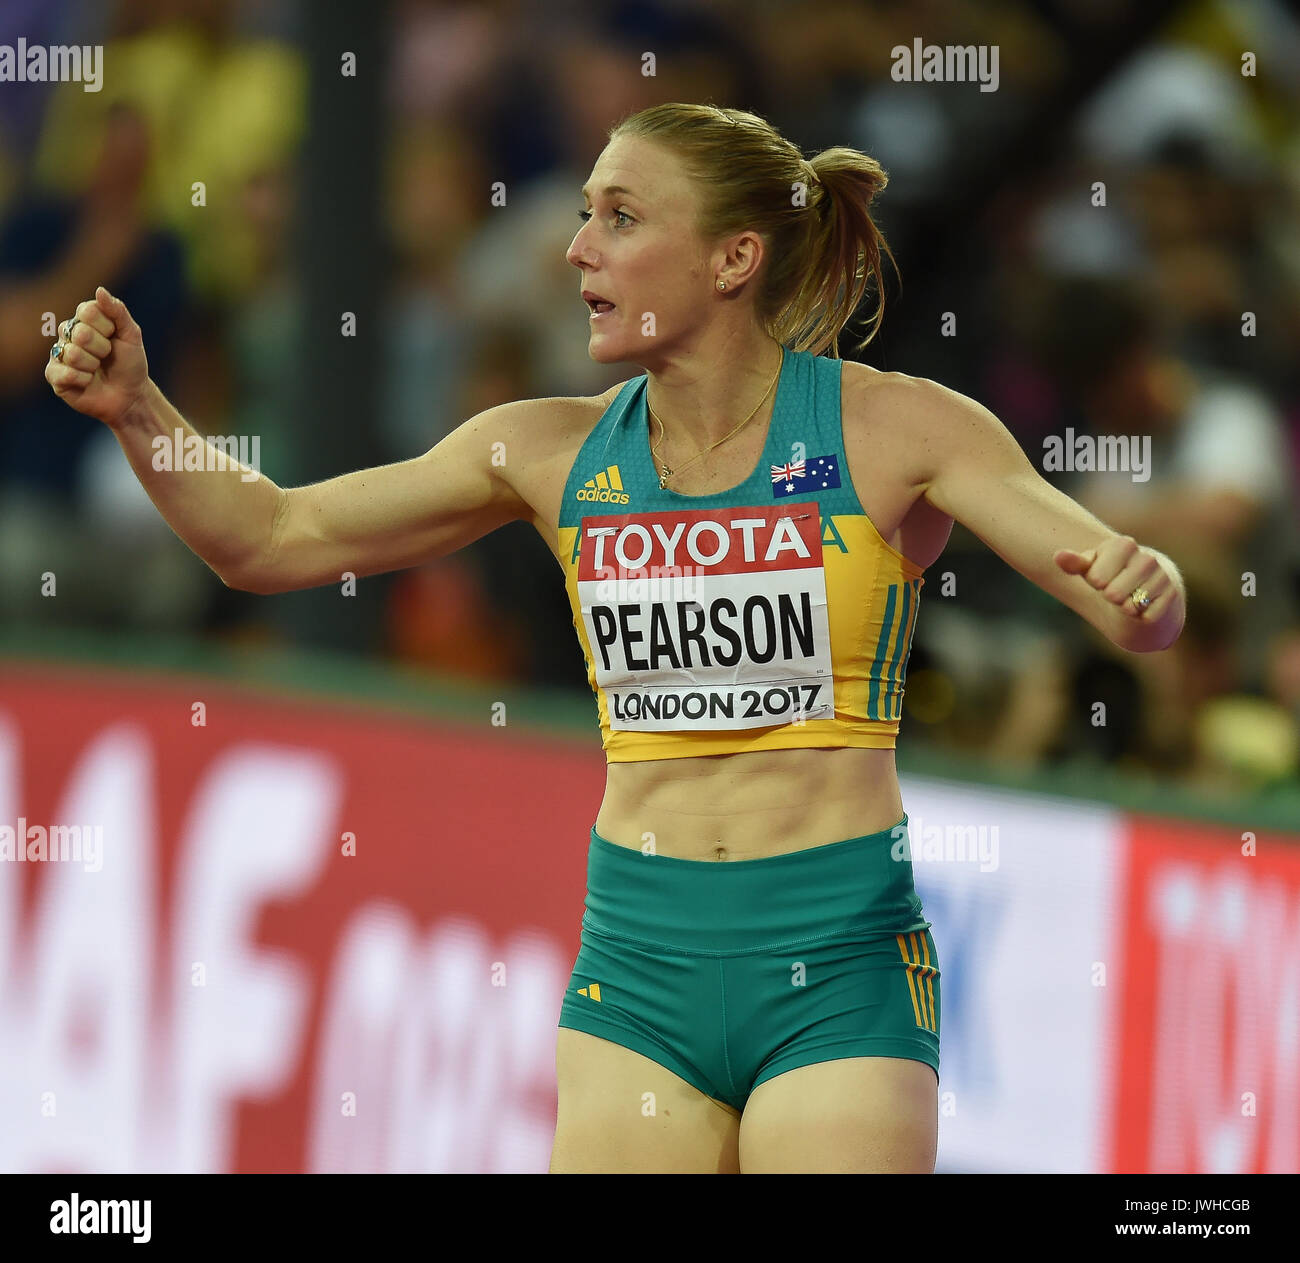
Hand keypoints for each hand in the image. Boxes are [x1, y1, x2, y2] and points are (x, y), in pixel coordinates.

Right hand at [44, 285, 149, 426]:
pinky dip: (82, 379)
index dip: (106, 327)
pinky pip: (63, 373)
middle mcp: (68, 333)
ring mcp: (59, 353)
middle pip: (80, 333)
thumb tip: (99, 290)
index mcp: (84, 319)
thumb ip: (118, 311)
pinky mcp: (54, 375)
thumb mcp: (131, 335)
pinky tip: (88, 382)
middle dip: (102, 349)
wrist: (131, 395)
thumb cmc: (130, 364)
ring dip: (93, 366)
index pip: (86, 311)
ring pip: (73, 354)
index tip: (115, 337)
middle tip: (107, 357)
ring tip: (98, 370)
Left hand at [1053, 534, 1169, 619]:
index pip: (1095, 578)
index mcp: (1124, 545)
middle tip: (1117, 590)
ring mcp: (1162, 576)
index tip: (1103, 577)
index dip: (1095, 582)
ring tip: (1130, 597)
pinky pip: (1146, 617)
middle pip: (1112, 594)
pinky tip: (1144, 605)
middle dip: (1110, 597)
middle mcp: (1147, 558)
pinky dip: (1140, 617)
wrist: (1149, 587)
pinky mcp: (1172, 595)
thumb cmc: (1112, 575)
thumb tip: (1058, 556)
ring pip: (1130, 607)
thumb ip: (1075, 564)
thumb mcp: (1092, 568)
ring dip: (1125, 608)